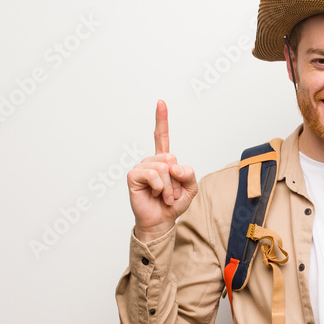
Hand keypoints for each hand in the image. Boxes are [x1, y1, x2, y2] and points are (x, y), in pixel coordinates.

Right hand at [127, 100, 197, 242]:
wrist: (161, 221)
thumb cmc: (173, 204)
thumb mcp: (190, 189)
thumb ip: (189, 174)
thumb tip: (173, 165)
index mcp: (164, 160)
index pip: (162, 136)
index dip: (161, 119)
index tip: (161, 102)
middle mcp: (151, 160)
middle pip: (171, 157)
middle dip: (177, 179)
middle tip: (171, 193)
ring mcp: (142, 167)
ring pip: (163, 167)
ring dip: (169, 187)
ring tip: (164, 196)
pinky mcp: (133, 176)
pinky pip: (153, 174)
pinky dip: (159, 187)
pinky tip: (156, 194)